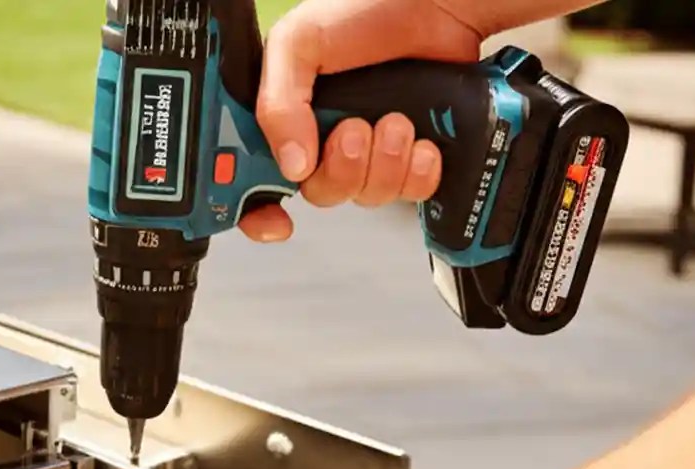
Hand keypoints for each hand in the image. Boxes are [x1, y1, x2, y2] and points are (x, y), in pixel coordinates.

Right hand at [240, 0, 483, 241]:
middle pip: (317, 192)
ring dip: (382, 164)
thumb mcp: (298, 41)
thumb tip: (290, 164)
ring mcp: (368, 151)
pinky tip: (422, 143)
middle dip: (339, 171)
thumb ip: (278, 102)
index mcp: (285, 115)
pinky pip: (409, 193)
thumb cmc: (366, 9)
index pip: (254, 178)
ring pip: (364, 195)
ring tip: (396, 121)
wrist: (439, 4)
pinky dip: (417, 174)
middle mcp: (322, 138)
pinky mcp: (411, 157)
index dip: (258, 209)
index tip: (276, 220)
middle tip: (354, 131)